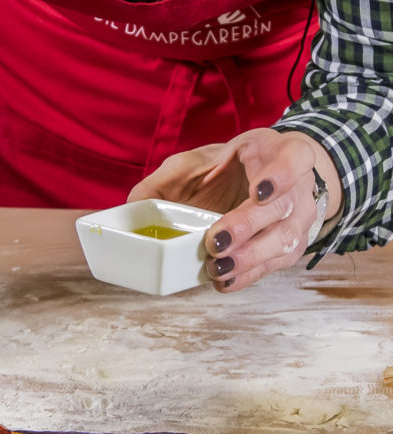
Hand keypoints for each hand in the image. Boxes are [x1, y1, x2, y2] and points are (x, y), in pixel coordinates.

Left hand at [127, 128, 342, 292]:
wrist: (276, 177)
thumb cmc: (237, 165)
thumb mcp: (205, 158)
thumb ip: (170, 177)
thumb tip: (132, 203)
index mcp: (284, 152)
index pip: (295, 159)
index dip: (280, 176)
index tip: (258, 191)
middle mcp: (301, 187)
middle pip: (283, 210)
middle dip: (248, 227)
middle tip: (216, 242)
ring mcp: (301, 220)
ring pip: (284, 242)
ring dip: (248, 259)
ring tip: (216, 268)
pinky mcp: (291, 246)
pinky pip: (274, 265)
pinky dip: (248, 275)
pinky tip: (224, 281)